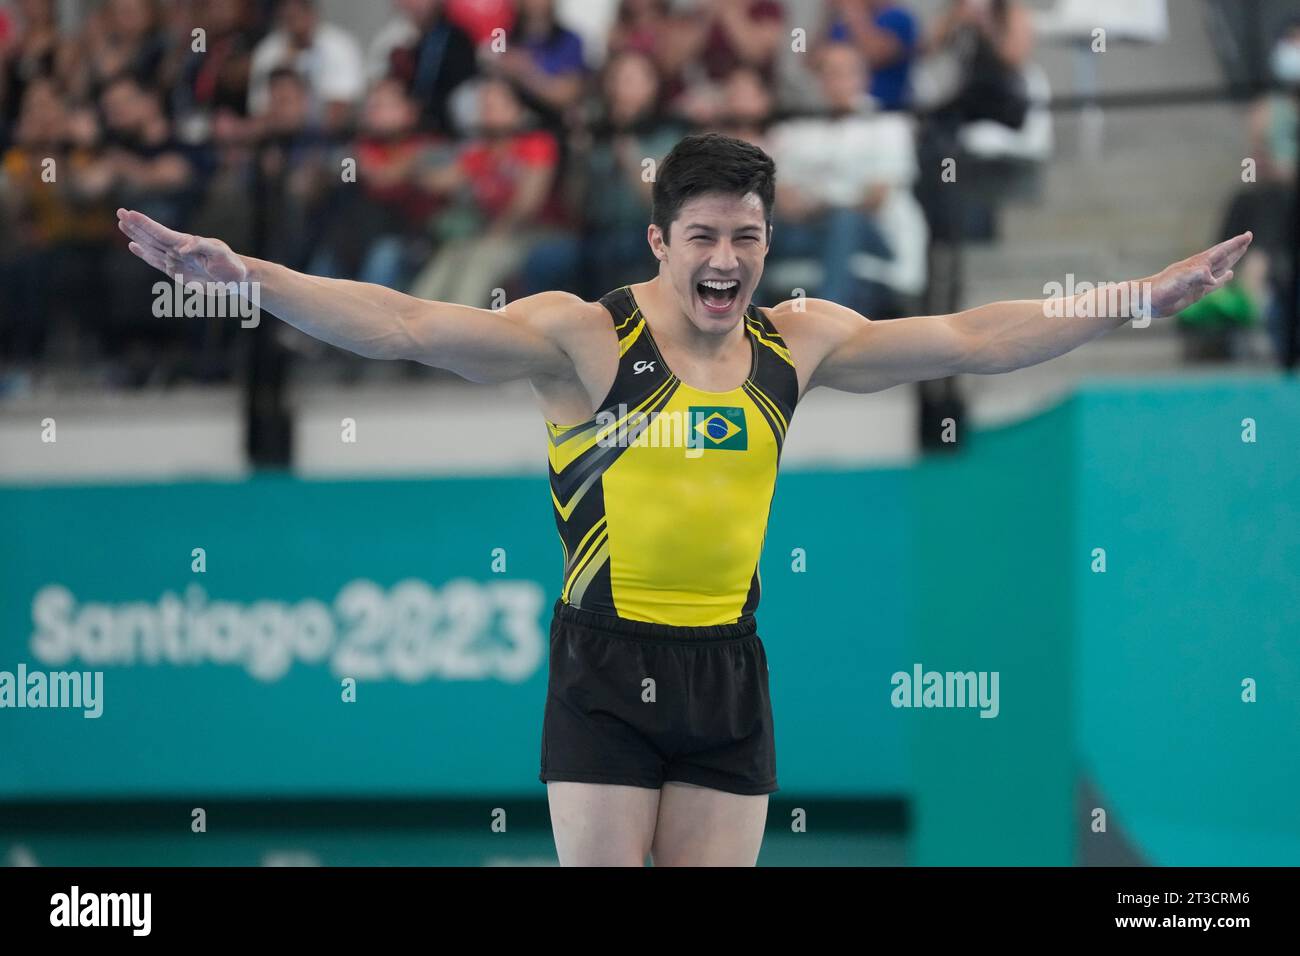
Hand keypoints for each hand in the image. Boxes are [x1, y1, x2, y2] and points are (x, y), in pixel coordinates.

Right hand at [117, 208, 247, 282]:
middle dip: (135, 225)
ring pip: (150, 246)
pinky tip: (133, 245)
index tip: (130, 214)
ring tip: (122, 224)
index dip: (145, 224)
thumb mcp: (220, 253)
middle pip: (152, 236)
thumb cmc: (231, 263)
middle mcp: (178, 249)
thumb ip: (201, 247)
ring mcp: (175, 260)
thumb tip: (181, 247)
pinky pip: (156, 262)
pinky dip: (144, 254)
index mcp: (187, 242)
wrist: (236, 279)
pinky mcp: (176, 273)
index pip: (161, 232)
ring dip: (136, 235)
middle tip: (119, 212)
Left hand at [1148, 232, 1251, 317]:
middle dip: (1236, 247)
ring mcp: (1198, 281)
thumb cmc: (1161, 288)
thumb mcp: (1180, 280)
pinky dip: (1223, 279)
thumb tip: (1214, 278)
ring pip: (1220, 268)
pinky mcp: (1195, 293)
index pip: (1221, 251)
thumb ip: (1197, 275)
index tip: (1248, 235)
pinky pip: (1214, 284)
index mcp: (1198, 264)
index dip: (1235, 244)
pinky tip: (1229, 275)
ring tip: (1241, 251)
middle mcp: (1199, 270)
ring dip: (1232, 260)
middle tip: (1248, 237)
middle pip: (1223, 256)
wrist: (1147, 300)